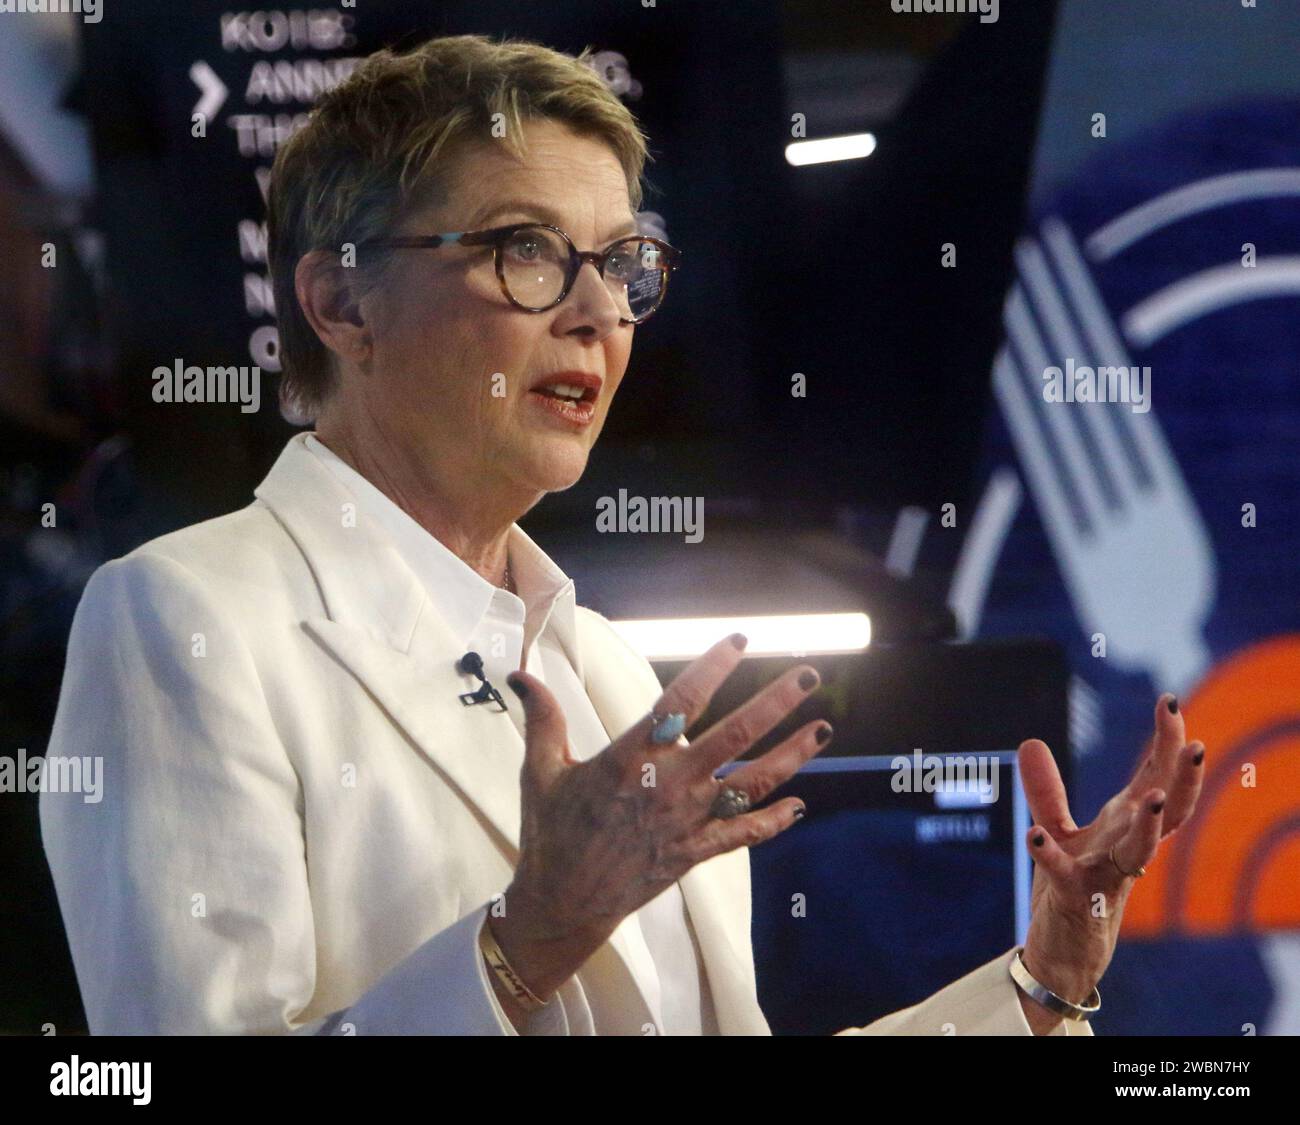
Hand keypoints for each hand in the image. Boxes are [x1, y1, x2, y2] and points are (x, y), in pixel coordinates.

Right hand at [490, 633, 830, 1004]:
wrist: (561, 902)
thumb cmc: (551, 832)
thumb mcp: (540, 770)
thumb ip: (542, 718)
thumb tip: (521, 673)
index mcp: (631, 757)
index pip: (681, 700)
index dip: (713, 667)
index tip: (739, 641)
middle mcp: (668, 784)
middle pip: (735, 734)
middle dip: (775, 701)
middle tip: (807, 673)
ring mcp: (687, 820)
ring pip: (751, 782)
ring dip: (791, 755)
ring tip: (821, 729)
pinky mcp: (695, 853)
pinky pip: (743, 835)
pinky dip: (774, 820)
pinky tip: (801, 804)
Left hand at [1016, 693, 1205, 1025]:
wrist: (1064, 947)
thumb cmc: (1075, 886)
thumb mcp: (1060, 829)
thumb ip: (1046, 789)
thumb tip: (1030, 742)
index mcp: (1125, 824)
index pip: (1156, 777)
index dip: (1166, 741)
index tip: (1170, 701)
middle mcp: (1126, 847)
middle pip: (1165, 809)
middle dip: (1180, 778)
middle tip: (1195, 744)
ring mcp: (1106, 874)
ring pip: (1137, 850)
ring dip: (1145, 825)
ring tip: (1148, 795)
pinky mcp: (1075, 897)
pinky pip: (1065, 874)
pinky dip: (1049, 853)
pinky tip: (1033, 834)